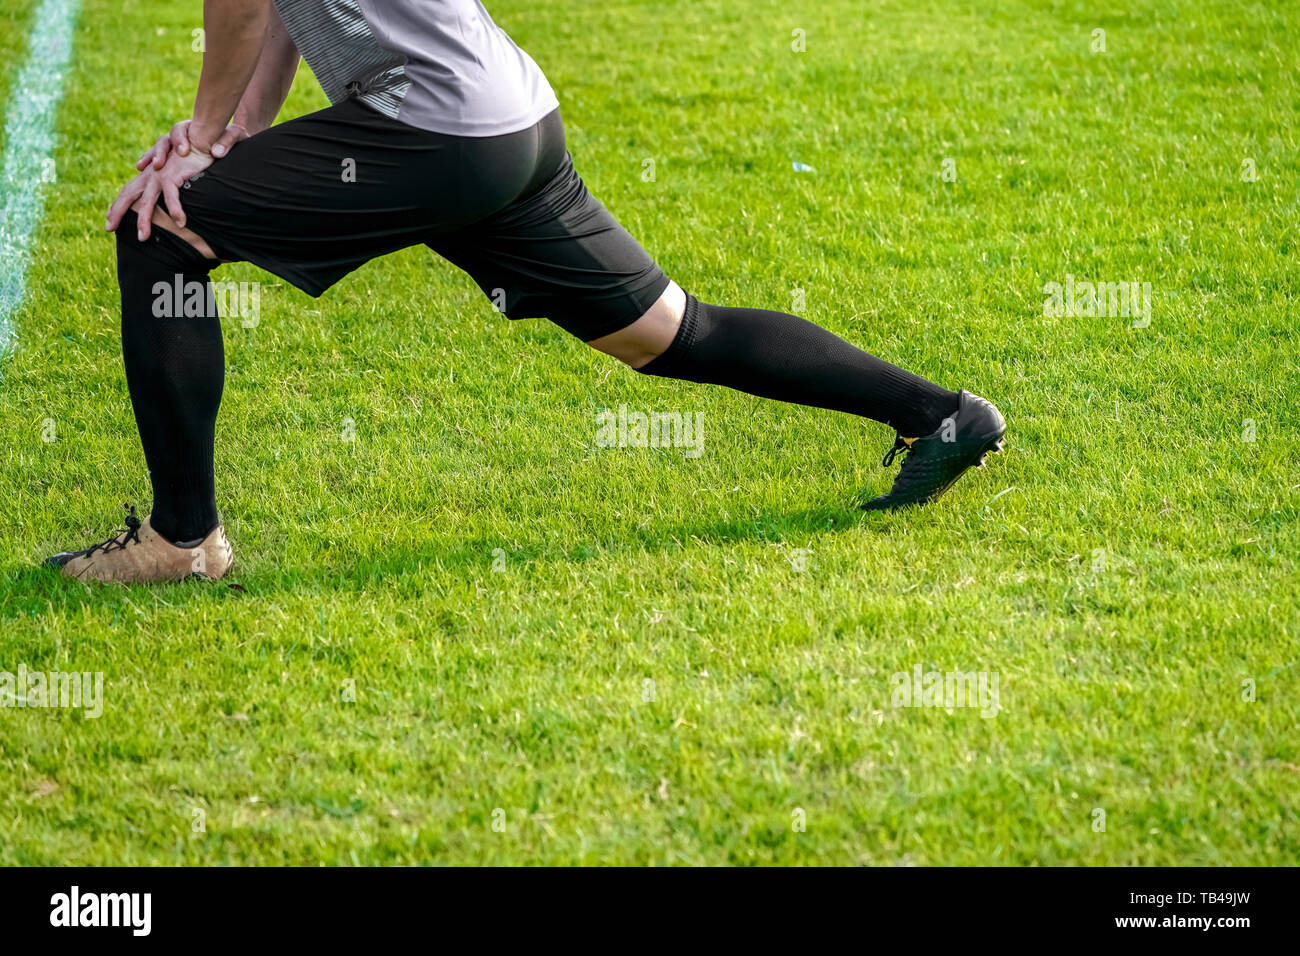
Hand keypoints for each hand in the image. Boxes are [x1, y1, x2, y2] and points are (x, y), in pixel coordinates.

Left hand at [107, 147, 214, 238]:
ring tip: (142, 237)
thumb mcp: (173, 169)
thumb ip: (165, 181)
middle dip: (118, 211)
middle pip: (129, 194)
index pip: (129, 191)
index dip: (118, 205)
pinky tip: (180, 222)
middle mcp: (150, 174)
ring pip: (148, 201)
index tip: (109, 221)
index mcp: (149, 174)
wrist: (199, 138)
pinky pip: (173, 196)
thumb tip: (159, 188)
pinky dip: (176, 209)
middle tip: (109, 229)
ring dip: (144, 220)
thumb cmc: (189, 153)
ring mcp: (160, 175)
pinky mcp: (173, 174)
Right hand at [135, 118, 249, 170]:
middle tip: (159, 164)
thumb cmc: (231, 137)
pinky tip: (142, 171)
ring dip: (149, 160)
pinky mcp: (172, 161)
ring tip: (142, 167)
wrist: (230, 141)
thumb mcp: (235, 134)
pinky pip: (158, 163)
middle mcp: (178, 137)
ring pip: (157, 152)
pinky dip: (150, 167)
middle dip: (159, 152)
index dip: (179, 140)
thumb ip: (227, 140)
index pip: (179, 130)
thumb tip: (217, 152)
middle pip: (163, 142)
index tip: (184, 151)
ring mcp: (173, 149)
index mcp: (191, 128)